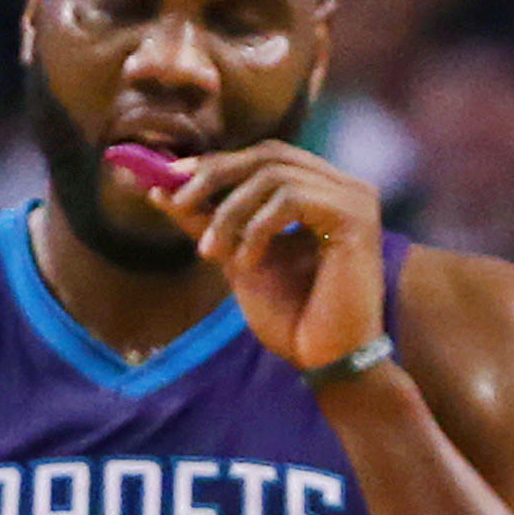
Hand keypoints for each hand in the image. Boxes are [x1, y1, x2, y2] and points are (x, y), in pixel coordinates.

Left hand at [145, 141, 387, 371]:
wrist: (326, 360)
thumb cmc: (292, 315)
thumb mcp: (238, 256)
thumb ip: (206, 220)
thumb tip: (157, 187)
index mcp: (325, 193)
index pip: (267, 158)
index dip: (218, 162)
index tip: (168, 177)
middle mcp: (347, 188)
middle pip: (270, 154)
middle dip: (216, 175)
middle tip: (177, 201)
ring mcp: (356, 200)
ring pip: (274, 176)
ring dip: (230, 213)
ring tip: (212, 253)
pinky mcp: (355, 218)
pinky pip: (290, 200)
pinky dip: (257, 228)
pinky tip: (247, 262)